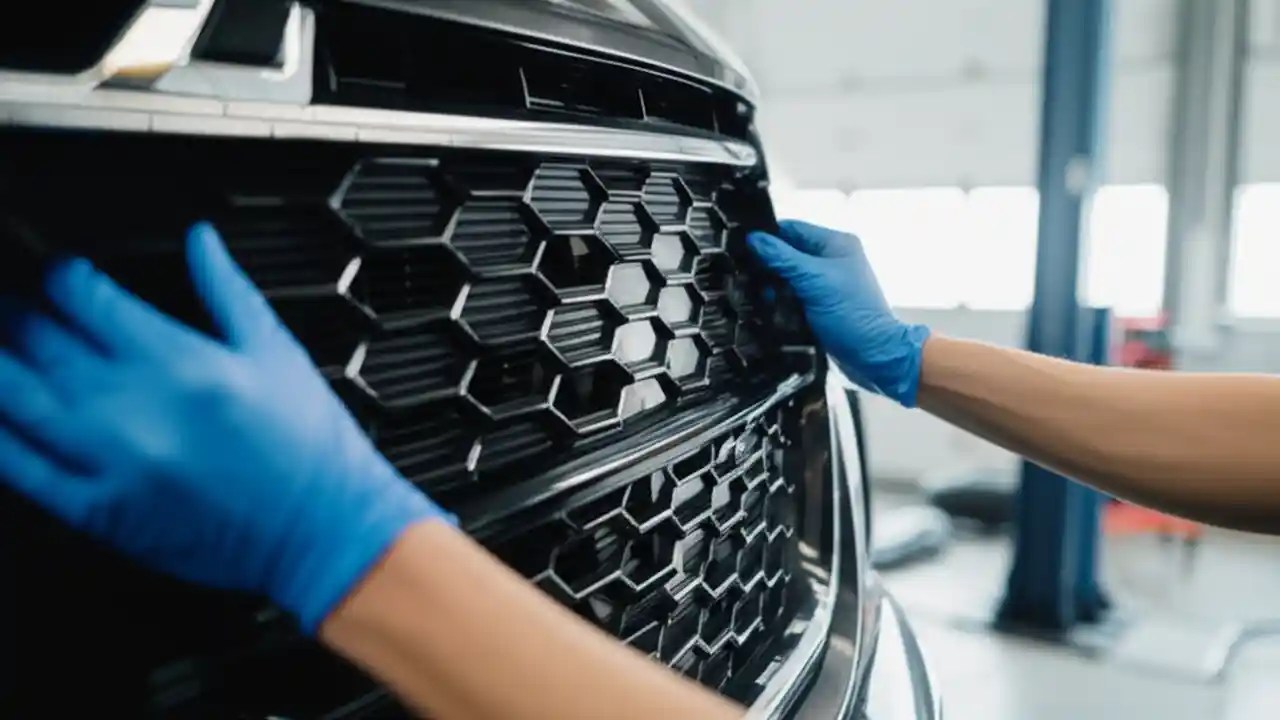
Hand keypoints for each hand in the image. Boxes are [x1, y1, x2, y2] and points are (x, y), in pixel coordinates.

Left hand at [0, 223, 451, 633]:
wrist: (325, 530)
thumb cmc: (310, 446)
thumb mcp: (278, 351)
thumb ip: (227, 289)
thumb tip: (200, 238)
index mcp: (179, 359)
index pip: (84, 295)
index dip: (64, 276)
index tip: (65, 276)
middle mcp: (133, 406)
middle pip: (39, 339)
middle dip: (21, 315)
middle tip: (22, 310)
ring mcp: (109, 460)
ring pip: (13, 396)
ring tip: (3, 350)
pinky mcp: (98, 512)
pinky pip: (19, 467)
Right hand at [749, 220, 929, 405]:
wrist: (873, 357)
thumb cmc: (850, 313)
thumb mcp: (813, 280)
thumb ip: (781, 257)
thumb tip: (752, 238)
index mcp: (835, 244)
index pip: (792, 230)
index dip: (766, 236)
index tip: (739, 246)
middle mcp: (830, 261)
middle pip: (787, 254)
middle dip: (764, 265)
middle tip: (738, 274)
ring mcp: (824, 286)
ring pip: (786, 278)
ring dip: (768, 286)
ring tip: (746, 294)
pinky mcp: (818, 308)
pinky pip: (791, 298)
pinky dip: (777, 302)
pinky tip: (761, 309)